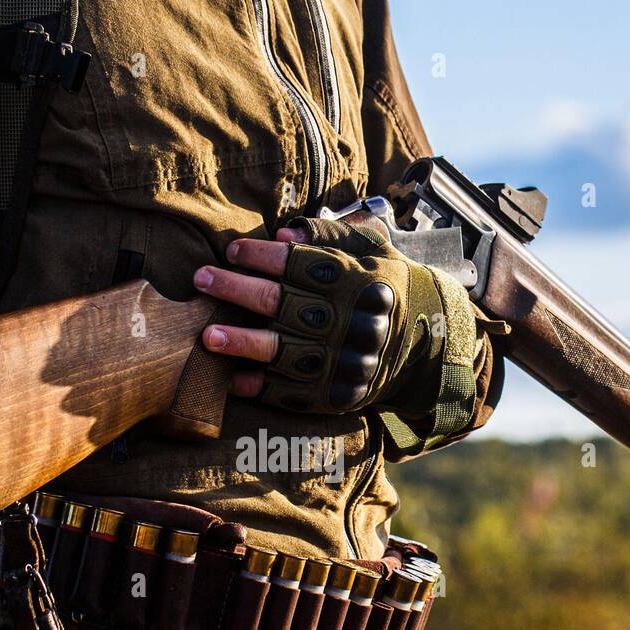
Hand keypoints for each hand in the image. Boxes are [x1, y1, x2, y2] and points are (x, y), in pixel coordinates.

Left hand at [193, 218, 451, 416]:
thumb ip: (330, 238)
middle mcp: (347, 322)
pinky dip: (263, 388)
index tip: (231, 250)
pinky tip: (234, 380)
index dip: (262, 257)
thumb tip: (283, 235)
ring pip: (283, 352)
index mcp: (356, 282)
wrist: (428, 347)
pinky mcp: (337, 394)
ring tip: (207, 336)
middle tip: (200, 280)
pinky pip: (294, 393)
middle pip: (283, 305)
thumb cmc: (387, 288)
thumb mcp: (373, 252)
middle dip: (237, 291)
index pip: (301, 266)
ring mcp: (341, 362)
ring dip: (242, 344)